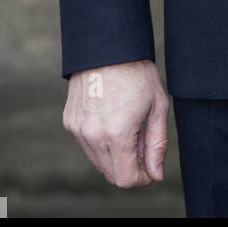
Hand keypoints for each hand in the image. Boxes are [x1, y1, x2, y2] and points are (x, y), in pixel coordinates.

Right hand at [62, 59, 168, 187]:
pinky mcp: (69, 122)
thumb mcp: (157, 106)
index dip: (141, 178)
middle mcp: (93, 135)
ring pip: (98, 161)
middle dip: (129, 166)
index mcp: (117, 133)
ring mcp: (78, 129)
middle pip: (111, 174)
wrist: (108, 48)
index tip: (150, 166)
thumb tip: (156, 174)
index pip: (125, 179)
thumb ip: (157, 144)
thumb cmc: (137, 74)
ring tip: (129, 128)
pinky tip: (112, 120)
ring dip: (114, 155)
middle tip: (142, 143)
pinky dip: (101, 143)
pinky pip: (87, 145)